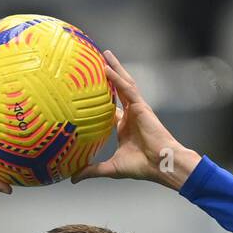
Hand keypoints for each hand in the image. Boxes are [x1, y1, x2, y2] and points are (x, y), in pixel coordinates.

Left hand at [71, 50, 200, 189]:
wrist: (160, 164)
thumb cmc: (141, 166)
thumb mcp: (110, 168)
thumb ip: (91, 170)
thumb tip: (72, 178)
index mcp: (124, 126)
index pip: (110, 108)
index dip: (100, 98)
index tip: (87, 90)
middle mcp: (130, 115)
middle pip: (117, 89)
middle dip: (109, 75)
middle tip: (97, 60)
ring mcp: (136, 108)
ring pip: (123, 83)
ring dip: (114, 68)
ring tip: (105, 54)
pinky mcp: (142, 106)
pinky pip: (128, 89)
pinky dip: (117, 78)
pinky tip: (107, 68)